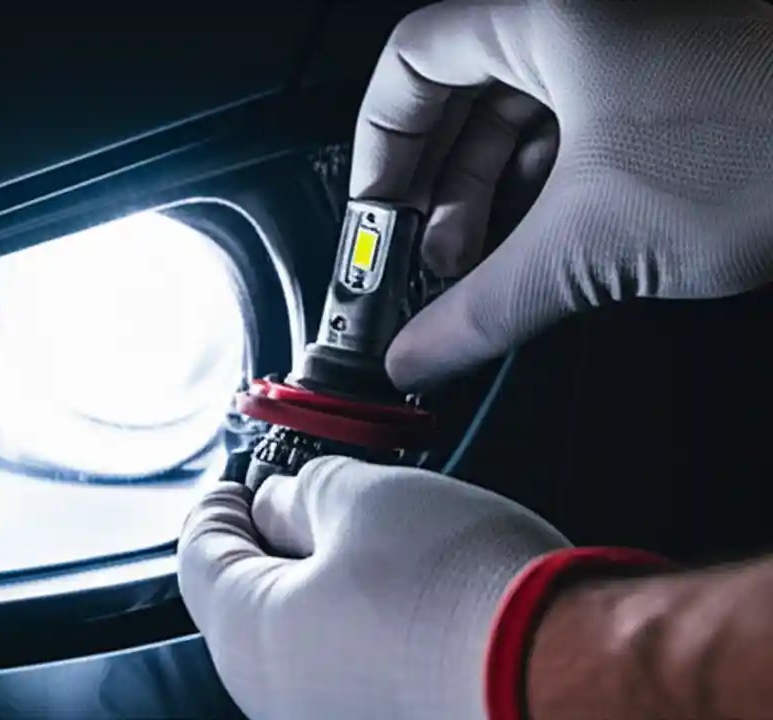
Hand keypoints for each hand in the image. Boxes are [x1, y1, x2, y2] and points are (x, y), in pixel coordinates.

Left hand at [177, 457, 569, 719]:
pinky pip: (352, 675)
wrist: (567, 676)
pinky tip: (411, 600)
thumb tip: (285, 503)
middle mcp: (275, 697)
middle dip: (276, 544)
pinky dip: (365, 632)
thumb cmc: (463, 593)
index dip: (217, 505)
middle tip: (312, 500)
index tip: (236, 485)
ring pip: (303, 641)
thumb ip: (304, 491)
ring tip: (378, 544)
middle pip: (247, 602)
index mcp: (247, 634)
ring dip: (325, 589)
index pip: (197, 555)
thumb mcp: (364, 496)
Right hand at [352, 0, 772, 389]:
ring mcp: (635, 45)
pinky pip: (584, 127)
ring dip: (498, 198)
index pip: (412, 62)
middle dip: (441, 188)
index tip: (377, 217)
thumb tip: (420, 351)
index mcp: (547, 16)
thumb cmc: (772, 139)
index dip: (381, 148)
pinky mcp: (675, 84)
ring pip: (528, 116)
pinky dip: (556, 189)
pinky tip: (552, 248)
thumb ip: (485, 306)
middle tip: (430, 264)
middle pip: (465, 94)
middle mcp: (585, 17)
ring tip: (489, 270)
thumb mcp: (598, 243)